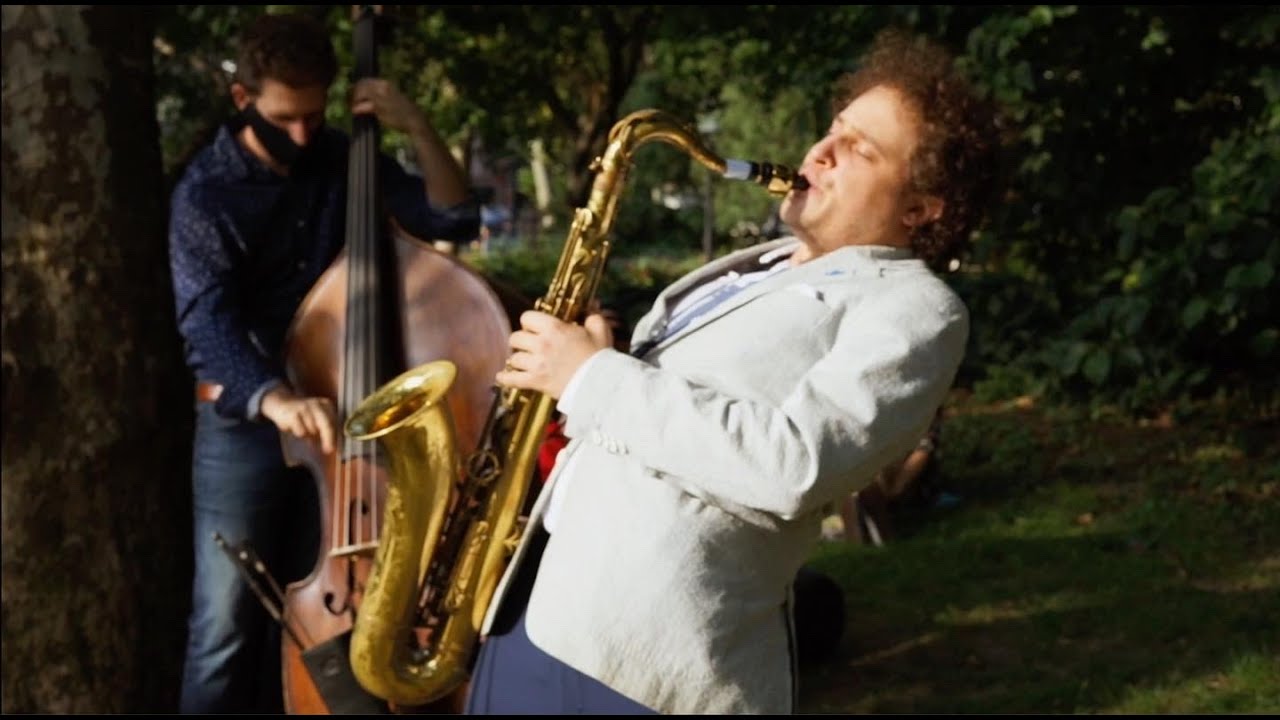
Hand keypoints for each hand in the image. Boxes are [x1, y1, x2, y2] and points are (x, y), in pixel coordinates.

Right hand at [260, 386, 338, 454]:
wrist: (280, 403)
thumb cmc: (302, 416)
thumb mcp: (315, 420)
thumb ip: (323, 431)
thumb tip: (330, 448)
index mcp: (326, 405)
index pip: (334, 422)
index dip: (335, 436)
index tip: (335, 448)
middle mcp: (317, 404)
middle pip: (326, 424)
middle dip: (328, 439)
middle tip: (328, 450)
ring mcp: (305, 408)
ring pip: (312, 430)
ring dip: (308, 435)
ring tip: (302, 430)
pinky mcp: (294, 414)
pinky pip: (301, 431)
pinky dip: (299, 433)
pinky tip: (294, 426)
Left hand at [350, 78, 428, 134]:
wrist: (415, 120)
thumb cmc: (403, 113)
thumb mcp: (391, 100)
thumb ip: (378, 97)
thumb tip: (364, 99)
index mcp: (386, 83)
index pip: (365, 80)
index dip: (356, 87)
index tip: (351, 94)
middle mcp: (383, 86)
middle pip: (361, 84)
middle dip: (352, 92)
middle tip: (348, 101)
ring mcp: (381, 95)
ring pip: (360, 92)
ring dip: (353, 99)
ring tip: (351, 107)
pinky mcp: (379, 106)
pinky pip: (364, 104)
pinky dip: (357, 107)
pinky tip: (354, 111)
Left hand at [496, 310, 613, 398]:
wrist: (599, 384)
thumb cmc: (599, 357)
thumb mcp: (600, 330)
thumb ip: (593, 316)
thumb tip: (592, 306)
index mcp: (554, 329)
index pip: (527, 317)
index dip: (530, 322)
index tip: (535, 328)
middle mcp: (541, 344)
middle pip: (516, 338)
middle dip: (521, 341)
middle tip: (529, 345)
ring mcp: (536, 363)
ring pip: (513, 358)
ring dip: (518, 360)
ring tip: (523, 362)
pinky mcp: (536, 381)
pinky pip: (512, 379)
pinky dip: (505, 379)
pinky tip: (501, 377)